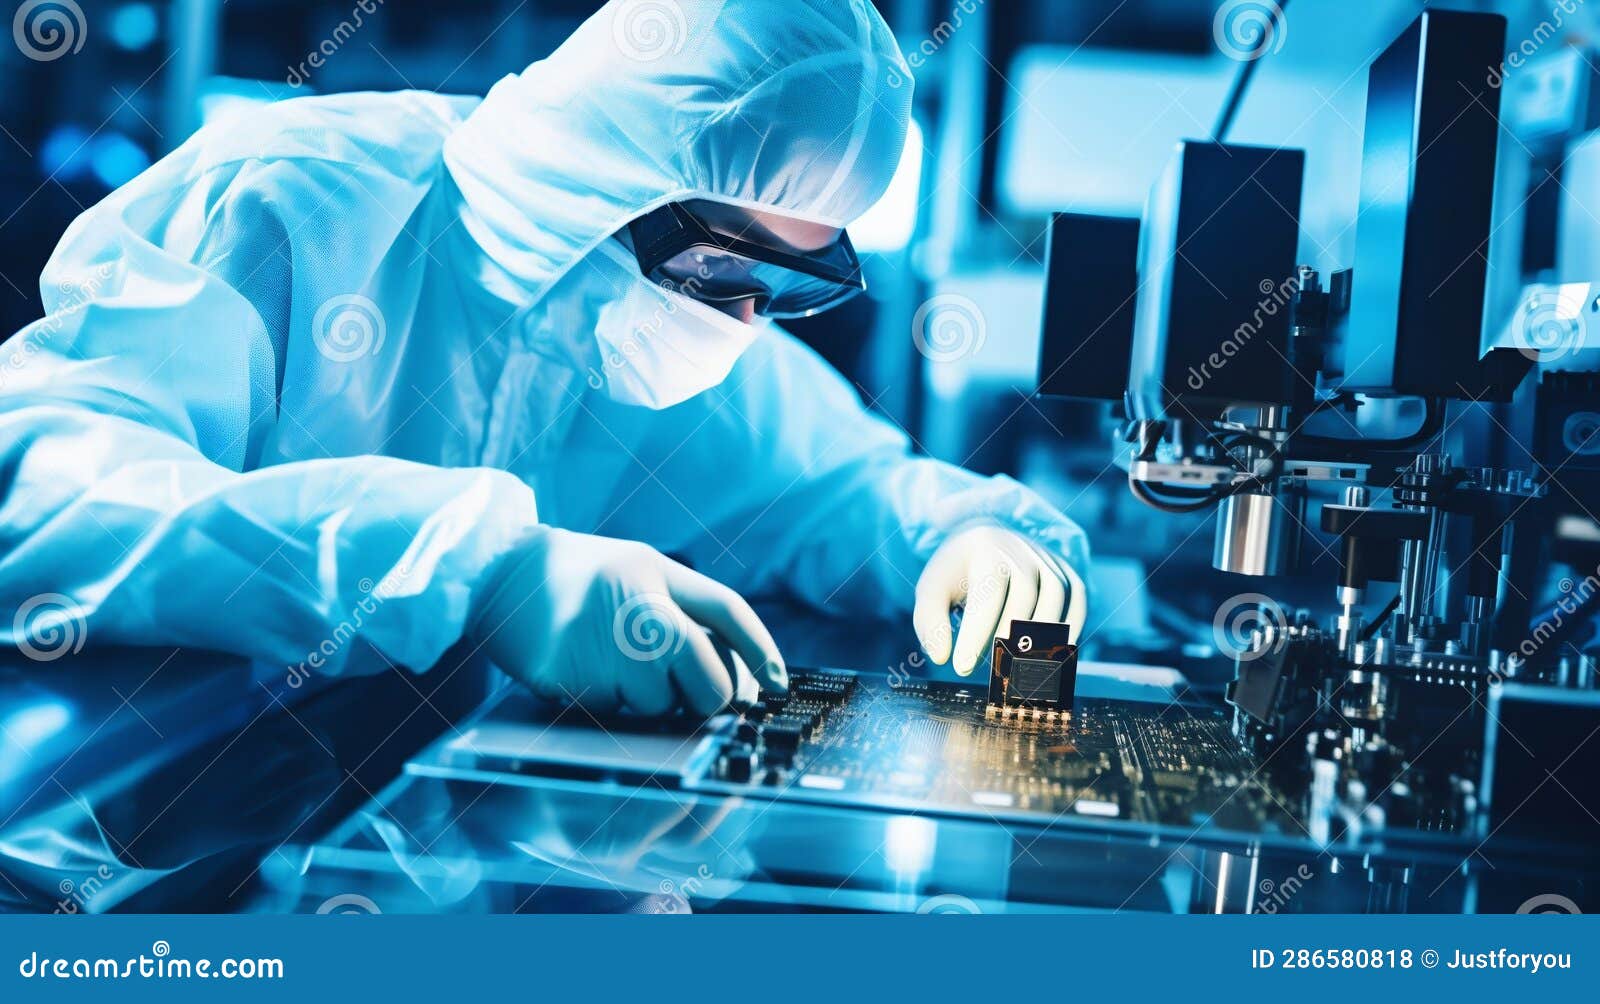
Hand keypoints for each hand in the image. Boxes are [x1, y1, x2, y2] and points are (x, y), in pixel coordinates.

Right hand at [470, 529, 786, 715]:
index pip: (728, 613)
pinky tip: (585, 675)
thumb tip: (736, 676)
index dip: (761, 653)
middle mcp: (634, 609)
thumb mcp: (641, 567)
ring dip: (648, 702)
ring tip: (611, 664)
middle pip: (708, 682)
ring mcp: (601, 648)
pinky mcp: (567, 681)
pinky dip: (609, 709)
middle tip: (682, 689)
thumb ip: (688, 608)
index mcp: (655, 573)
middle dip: (705, 697)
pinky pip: (614, 718)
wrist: (497, 574)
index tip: (778, 686)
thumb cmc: (581, 575)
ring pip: (659, 708)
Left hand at [912, 525, 1079, 676]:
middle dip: (1008, 636)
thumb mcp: (932, 591)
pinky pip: (1077, 598)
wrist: (983, 543)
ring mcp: (1047, 558)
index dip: (978, 633)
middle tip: (992, 670)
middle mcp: (1020, 548)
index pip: (988, 593)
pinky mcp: (1065, 570)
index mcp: (985, 548)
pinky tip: (1052, 655)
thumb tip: (941, 656)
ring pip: (1055, 596)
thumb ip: (929, 622)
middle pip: (1025, 594)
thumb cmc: (955, 575)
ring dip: (1040, 635)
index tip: (962, 666)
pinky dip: (1070, 628)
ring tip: (1019, 666)